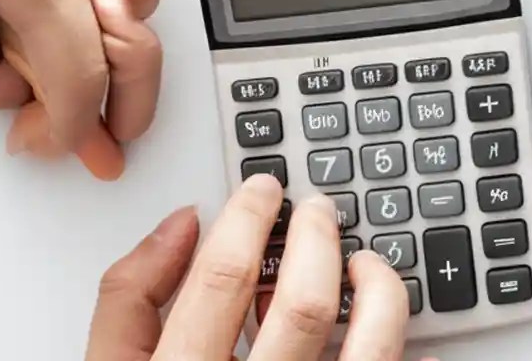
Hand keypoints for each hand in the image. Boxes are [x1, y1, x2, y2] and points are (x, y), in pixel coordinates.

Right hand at [86, 175, 429, 360]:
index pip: (222, 280)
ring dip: (378, 286)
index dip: (249, 220)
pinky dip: (400, 338)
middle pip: (307, 303)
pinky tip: (382, 319)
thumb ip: (131, 297)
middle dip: (318, 239)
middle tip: (319, 210)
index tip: (264, 191)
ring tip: (366, 263)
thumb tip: (183, 225)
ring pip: (373, 342)